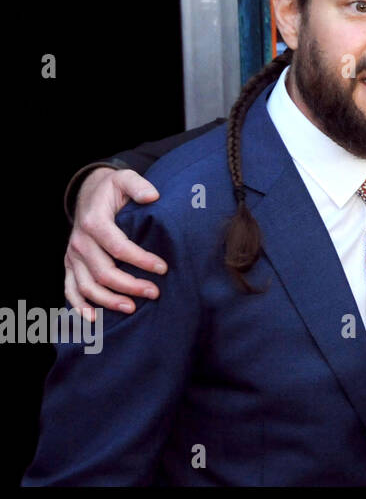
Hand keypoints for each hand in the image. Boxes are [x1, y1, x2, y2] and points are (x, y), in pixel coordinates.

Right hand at [64, 168, 164, 319]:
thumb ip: (138, 185)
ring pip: (87, 286)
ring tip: (133, 308)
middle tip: (154, 292)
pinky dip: (79, 306)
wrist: (88, 192)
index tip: (162, 268)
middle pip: (103, 272)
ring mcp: (73, 256)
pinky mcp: (70, 264)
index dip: (140, 260)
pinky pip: (70, 289)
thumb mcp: (125, 179)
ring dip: (109, 300)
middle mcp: (80, 242)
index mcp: (95, 222)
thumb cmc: (111, 189)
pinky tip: (94, 319)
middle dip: (129, 285)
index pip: (118, 247)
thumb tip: (153, 196)